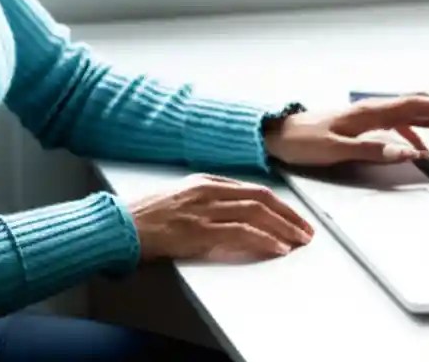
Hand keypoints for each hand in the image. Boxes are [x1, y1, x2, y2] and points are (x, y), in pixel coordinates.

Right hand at [128, 173, 313, 262]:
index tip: (296, 217)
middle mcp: (210, 191)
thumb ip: (212, 196)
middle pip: (262, 198)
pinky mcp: (198, 230)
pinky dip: (263, 239)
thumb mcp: (184, 195)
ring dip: (282, 228)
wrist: (122, 226)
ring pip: (256, 213)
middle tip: (306, 230)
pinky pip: (240, 233)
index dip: (281, 204)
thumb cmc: (150, 215)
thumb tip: (242, 207)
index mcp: (208, 180)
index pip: (255, 189)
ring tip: (298, 240)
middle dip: (289, 215)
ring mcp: (205, 210)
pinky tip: (276, 247)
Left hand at [263, 95, 428, 166]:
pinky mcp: (366, 124)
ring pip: (417, 117)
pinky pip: (402, 126)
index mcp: (372, 111)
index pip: (420, 105)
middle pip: (425, 110)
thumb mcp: (335, 149)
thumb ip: (374, 150)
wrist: (276, 134)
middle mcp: (376, 109)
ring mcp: (372, 115)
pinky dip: (420, 135)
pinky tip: (424, 151)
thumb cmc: (302, 141)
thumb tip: (411, 153)